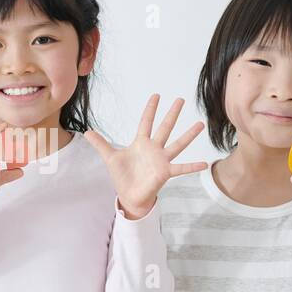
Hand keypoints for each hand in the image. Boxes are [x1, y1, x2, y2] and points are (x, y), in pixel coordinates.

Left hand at [84, 95, 208, 218]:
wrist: (129, 196)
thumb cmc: (123, 176)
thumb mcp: (110, 157)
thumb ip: (100, 144)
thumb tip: (86, 132)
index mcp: (141, 143)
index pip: (146, 122)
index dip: (150, 109)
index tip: (157, 95)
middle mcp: (154, 149)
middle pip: (165, 127)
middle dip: (172, 114)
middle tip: (181, 99)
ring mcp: (161, 160)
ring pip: (177, 144)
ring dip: (189, 135)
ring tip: (200, 124)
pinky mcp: (165, 173)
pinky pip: (181, 169)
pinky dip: (193, 167)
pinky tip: (205, 164)